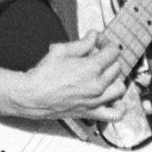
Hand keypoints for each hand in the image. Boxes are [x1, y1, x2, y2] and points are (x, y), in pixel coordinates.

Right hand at [12, 31, 127, 122]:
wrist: (32, 96)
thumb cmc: (43, 75)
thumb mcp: (61, 51)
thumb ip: (82, 43)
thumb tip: (93, 36)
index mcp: (92, 68)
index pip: (113, 51)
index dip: (106, 43)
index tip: (99, 43)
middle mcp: (97, 85)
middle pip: (117, 67)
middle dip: (109, 59)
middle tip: (96, 57)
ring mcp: (96, 100)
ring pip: (120, 87)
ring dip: (114, 79)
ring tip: (104, 76)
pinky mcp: (90, 112)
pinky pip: (114, 114)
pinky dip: (119, 108)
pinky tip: (114, 100)